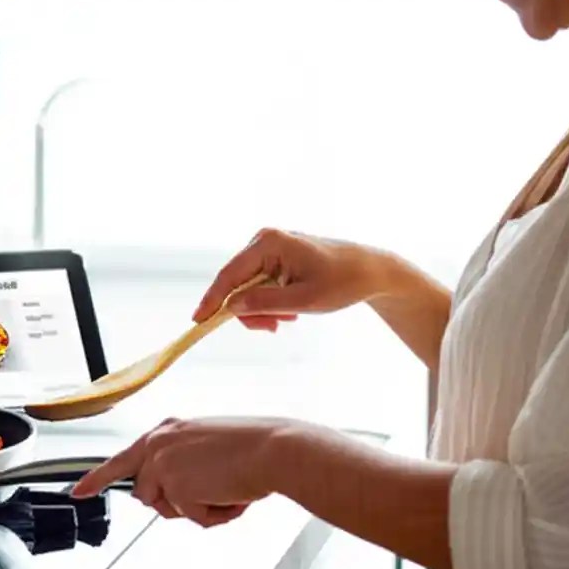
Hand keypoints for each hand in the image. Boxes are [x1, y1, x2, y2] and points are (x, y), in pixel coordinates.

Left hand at [69, 417, 294, 526]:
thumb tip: (172, 492)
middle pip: (146, 492)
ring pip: (168, 507)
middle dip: (175, 501)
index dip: (97, 478)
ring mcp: (162, 465)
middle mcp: (158, 444)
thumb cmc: (252, 446)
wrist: (273, 449)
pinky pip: (190, 517)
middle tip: (212, 488)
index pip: (122, 459)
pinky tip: (230, 493)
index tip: (78, 492)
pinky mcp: (174, 486)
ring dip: (198, 507)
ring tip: (226, 486)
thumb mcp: (207, 446)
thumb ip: (182, 463)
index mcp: (167, 430)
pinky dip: (214, 514)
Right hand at [192, 228, 385, 331]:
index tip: (198, 322)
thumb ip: (265, 303)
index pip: (230, 275)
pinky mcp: (275, 256)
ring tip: (288, 320)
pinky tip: (290, 310)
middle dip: (250, 310)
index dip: (213, 300)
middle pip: (237, 283)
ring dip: (262, 309)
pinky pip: (259, 284)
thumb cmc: (342, 282)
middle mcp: (264, 239)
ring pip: (247, 287)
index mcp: (269, 243)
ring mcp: (269, 247)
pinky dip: (269, 302)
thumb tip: (231, 308)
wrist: (370, 271)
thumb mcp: (304, 300)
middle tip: (272, 329)